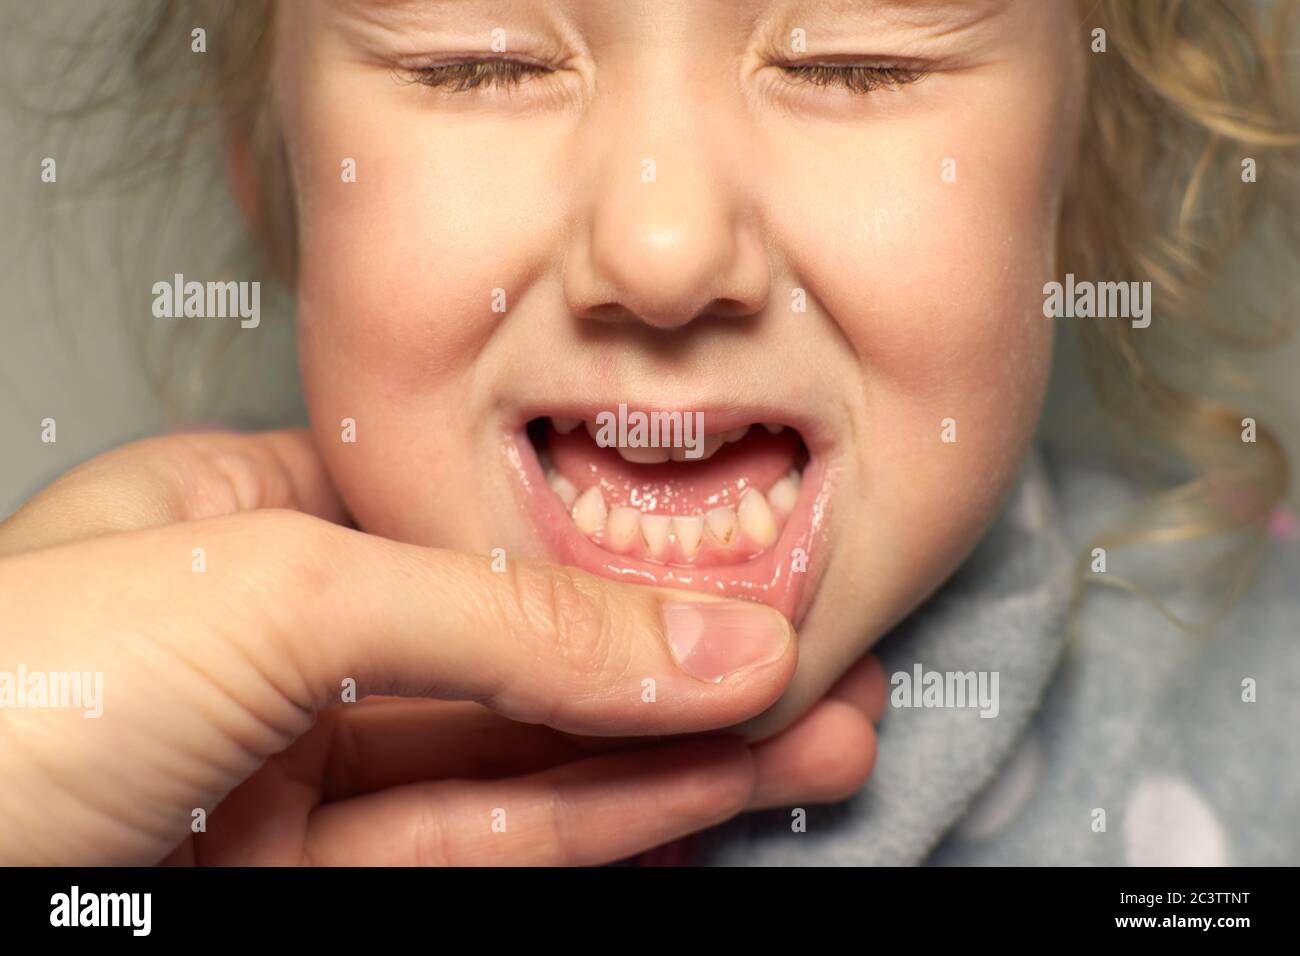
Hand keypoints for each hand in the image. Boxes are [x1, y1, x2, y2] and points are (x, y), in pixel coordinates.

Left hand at [0, 430, 881, 864]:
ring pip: (518, 761)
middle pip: (515, 656)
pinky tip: (697, 802)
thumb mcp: (278, 590)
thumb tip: (696, 641)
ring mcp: (291, 777)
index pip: (476, 533)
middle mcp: (274, 648)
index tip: (744, 581)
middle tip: (820, 670)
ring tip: (809, 739)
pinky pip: (479, 844)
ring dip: (670, 757)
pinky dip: (596, 824)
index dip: (618, 560)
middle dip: (677, 667)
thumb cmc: (2, 696)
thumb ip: (502, 622)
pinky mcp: (303, 886)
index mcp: (243, 521)